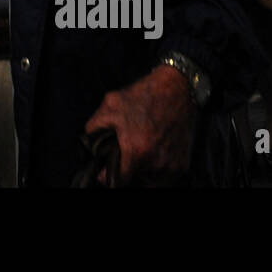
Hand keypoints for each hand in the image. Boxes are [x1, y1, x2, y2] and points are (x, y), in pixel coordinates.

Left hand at [83, 66, 195, 184]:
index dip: (107, 177)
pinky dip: (157, 171)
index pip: (116, 183)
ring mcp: (171, 166)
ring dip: (142, 173)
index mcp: (136, 152)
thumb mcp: (110, 105)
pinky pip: (166, 178)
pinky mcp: (183, 164)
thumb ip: (94, 127)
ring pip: (150, 182)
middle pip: (134, 182)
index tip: (105, 170)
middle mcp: (156, 163)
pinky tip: (153, 153)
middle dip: (126, 172)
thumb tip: (88, 143)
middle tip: (124, 157)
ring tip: (139, 154)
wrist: (177, 88)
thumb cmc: (144, 95)